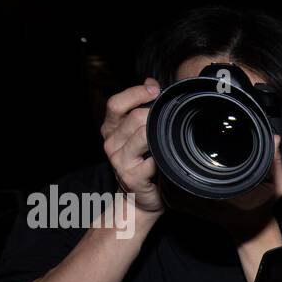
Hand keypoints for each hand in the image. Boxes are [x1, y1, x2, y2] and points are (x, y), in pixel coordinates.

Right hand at [101, 78, 162, 215]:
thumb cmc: (144, 164)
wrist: (142, 199)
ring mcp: (118, 159)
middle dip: (155, 115)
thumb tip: (151, 82)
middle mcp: (110, 142)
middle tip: (171, 119)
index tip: (155, 89)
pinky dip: (164, 156)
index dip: (136, 93)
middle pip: (134, 117)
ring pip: (143, 134)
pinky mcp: (130, 175)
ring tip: (170, 139)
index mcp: (111, 128)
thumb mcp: (138, 133)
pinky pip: (153, 157)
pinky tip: (170, 158)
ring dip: (161, 134)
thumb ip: (141, 108)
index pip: (116, 104)